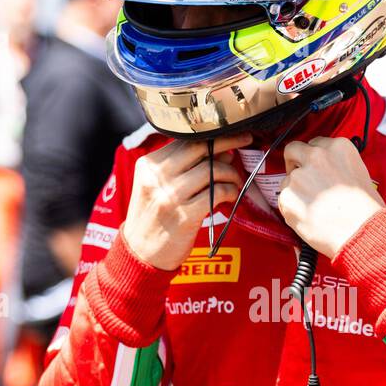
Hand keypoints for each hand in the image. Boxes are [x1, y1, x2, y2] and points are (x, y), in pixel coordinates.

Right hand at [122, 131, 250, 270]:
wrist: (139, 254)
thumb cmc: (153, 218)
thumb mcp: (158, 186)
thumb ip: (185, 167)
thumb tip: (223, 150)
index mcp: (148, 165)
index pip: (185, 139)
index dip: (212, 133)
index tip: (232, 131)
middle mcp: (157, 177)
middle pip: (200, 147)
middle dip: (228, 140)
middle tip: (246, 140)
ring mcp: (170, 196)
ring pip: (212, 170)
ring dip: (231, 172)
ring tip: (235, 180)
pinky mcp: (185, 216)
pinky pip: (217, 193)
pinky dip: (230, 191)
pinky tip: (232, 195)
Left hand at [278, 136, 384, 260]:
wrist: (360, 232)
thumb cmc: (366, 210)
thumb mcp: (359, 174)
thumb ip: (337, 166)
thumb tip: (325, 172)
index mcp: (338, 147)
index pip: (315, 144)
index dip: (312, 158)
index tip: (313, 167)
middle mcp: (316, 156)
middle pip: (293, 150)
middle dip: (294, 162)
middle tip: (300, 179)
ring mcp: (299, 176)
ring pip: (287, 180)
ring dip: (295, 191)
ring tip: (314, 208)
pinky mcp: (287, 197)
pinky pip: (283, 201)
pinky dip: (292, 209)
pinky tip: (309, 217)